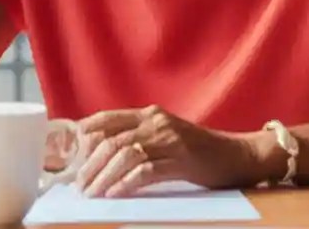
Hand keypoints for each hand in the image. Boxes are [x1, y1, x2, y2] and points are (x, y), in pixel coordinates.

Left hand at [74, 105, 271, 197]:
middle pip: (112, 140)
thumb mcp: (165, 135)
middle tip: (79, 183)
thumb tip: (101, 153)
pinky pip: (146, 171)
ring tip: (92, 192)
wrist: (238, 156)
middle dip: (91, 164)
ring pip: (125, 155)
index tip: (69, 153)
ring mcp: (169, 140)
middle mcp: (156, 122)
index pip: (108, 119)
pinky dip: (126, 183)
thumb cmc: (199, 150)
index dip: (85, 134)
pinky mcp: (181, 160)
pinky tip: (114, 194)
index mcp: (149, 114)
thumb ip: (138, 137)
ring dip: (104, 176)